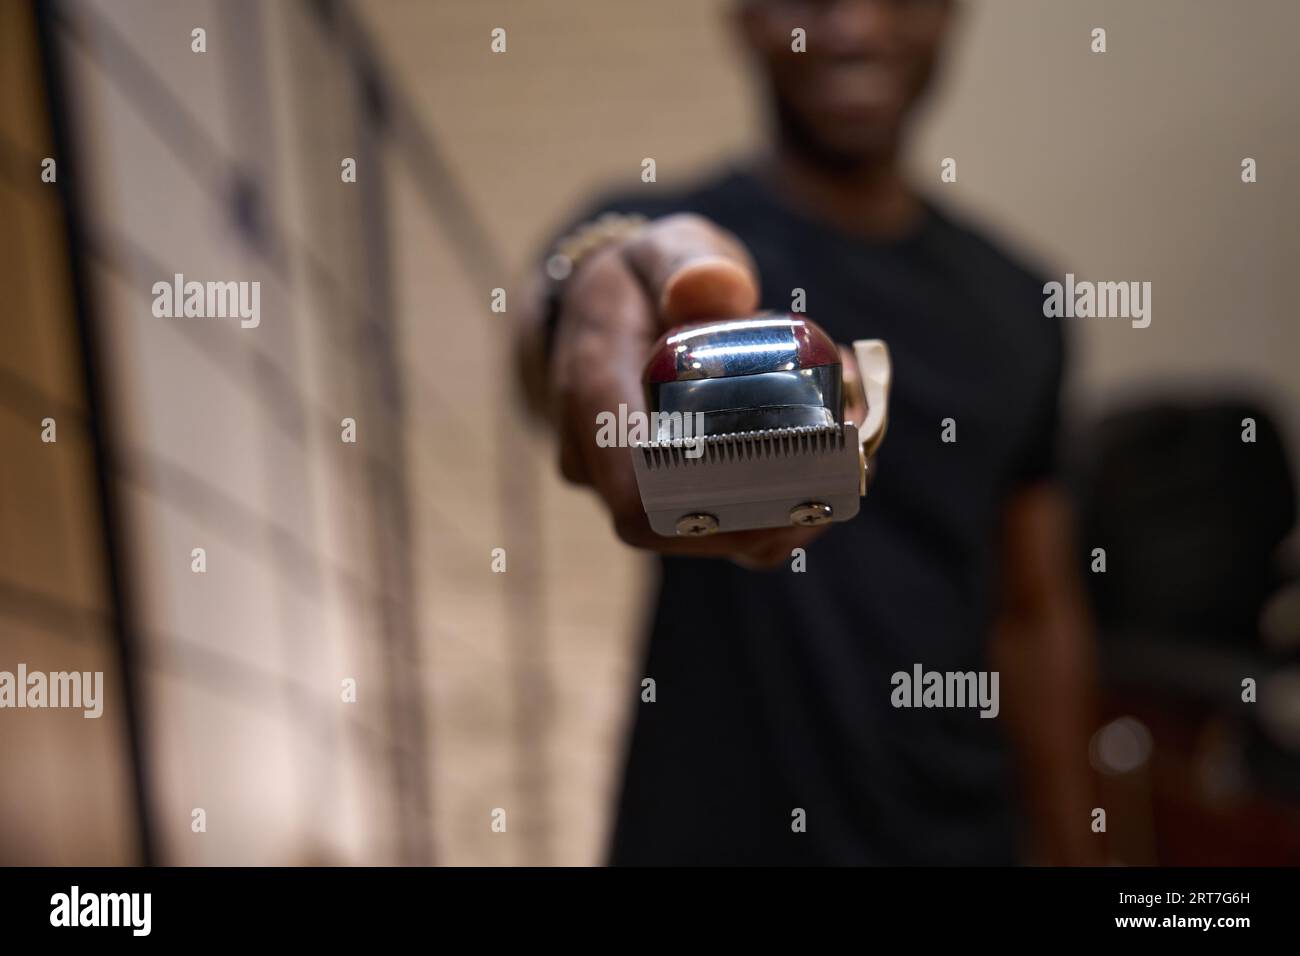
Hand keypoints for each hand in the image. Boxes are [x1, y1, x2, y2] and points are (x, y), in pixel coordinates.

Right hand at [547, 213, 837, 567]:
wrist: (600, 314)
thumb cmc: (637, 280)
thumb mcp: (660, 250)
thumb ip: (686, 261)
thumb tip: (720, 289)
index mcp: (591, 399)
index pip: (636, 497)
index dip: (712, 510)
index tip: (795, 477)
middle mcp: (597, 459)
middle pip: (688, 527)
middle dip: (776, 505)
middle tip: (852, 449)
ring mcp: (628, 487)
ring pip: (714, 533)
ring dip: (790, 507)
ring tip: (852, 448)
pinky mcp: (663, 496)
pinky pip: (722, 522)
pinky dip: (781, 504)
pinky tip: (830, 463)